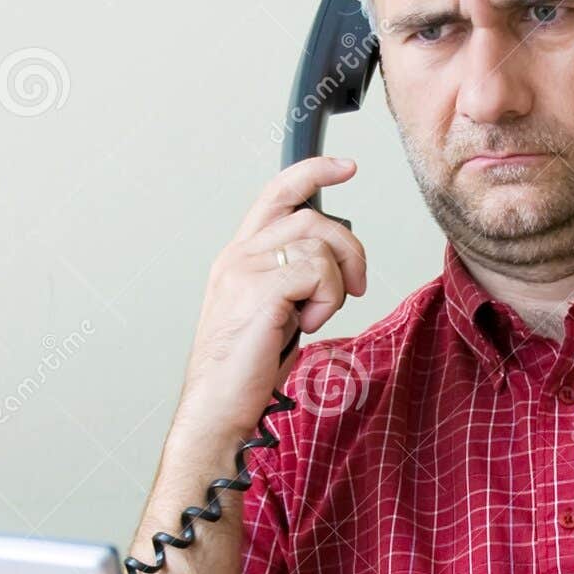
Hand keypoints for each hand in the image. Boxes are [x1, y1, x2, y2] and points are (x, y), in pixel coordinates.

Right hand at [172, 155, 365, 446]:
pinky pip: (320, 272)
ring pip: (320, 245)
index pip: (277, 193)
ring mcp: (246, 270)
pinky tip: (307, 326)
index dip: (314, 171)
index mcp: (238, 256)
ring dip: (336, 285)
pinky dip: (328, 301)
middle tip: (356, 288)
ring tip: (314, 318)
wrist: (217, 407)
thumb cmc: (245, 372)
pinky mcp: (261, 289)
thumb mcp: (272, 313)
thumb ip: (293, 280)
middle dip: (350, 250)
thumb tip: (334, 263)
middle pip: (313, 217)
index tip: (347, 166)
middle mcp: (238, 255)